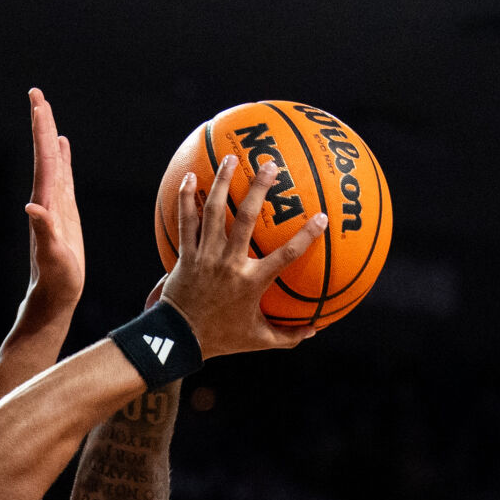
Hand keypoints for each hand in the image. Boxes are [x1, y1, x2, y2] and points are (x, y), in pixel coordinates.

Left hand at [23, 89, 83, 312]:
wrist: (55, 296)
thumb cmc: (56, 281)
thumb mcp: (52, 257)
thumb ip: (43, 232)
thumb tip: (32, 208)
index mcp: (45, 203)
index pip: (44, 160)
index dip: (41, 131)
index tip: (38, 102)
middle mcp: (47, 199)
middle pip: (44, 154)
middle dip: (41, 124)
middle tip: (36, 94)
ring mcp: (55, 205)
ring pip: (53, 162)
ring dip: (48, 136)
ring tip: (46, 112)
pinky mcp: (64, 213)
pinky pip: (64, 177)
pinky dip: (62, 159)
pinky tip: (62, 146)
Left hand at [158, 155, 324, 359]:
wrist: (177, 341)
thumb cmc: (220, 339)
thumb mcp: (258, 340)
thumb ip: (288, 336)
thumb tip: (317, 330)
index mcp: (251, 282)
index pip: (286, 256)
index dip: (305, 236)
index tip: (322, 217)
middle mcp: (228, 264)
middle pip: (246, 219)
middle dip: (260, 189)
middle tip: (270, 165)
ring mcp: (205, 257)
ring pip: (213, 212)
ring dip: (222, 182)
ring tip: (230, 159)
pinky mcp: (184, 256)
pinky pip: (185, 222)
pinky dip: (186, 199)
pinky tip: (190, 177)